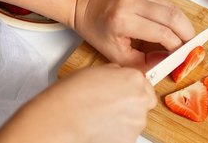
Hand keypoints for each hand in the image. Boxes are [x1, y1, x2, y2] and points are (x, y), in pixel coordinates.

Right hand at [0, 64, 155, 142]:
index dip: (134, 89)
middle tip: (114, 105)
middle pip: (145, 101)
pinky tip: (102, 127)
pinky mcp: (130, 139)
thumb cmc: (72, 95)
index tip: (126, 92)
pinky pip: (128, 133)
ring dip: (125, 117)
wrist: (61, 120)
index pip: (146, 84)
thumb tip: (120, 75)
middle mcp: (140, 99)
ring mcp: (137, 121)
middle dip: (134, 102)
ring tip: (103, 116)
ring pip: (137, 118)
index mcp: (134, 79)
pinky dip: (119, 131)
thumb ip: (116, 73)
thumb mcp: (96, 71)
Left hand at [74, 0, 194, 70]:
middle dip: (188, 33)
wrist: (81, 1)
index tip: (181, 56)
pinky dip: (172, 15)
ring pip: (173, 7)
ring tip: (186, 36)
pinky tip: (172, 25)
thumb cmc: (95, 30)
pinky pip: (165, 2)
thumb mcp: (115, 54)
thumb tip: (167, 61)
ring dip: (183, 23)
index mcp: (123, 20)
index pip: (162, 34)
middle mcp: (132, 2)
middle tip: (192, 45)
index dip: (176, 47)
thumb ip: (143, 62)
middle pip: (173, 16)